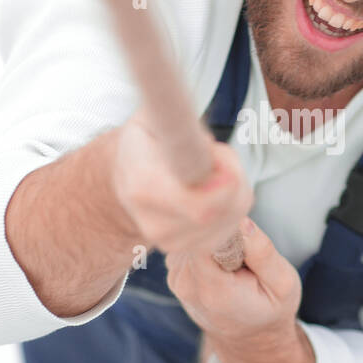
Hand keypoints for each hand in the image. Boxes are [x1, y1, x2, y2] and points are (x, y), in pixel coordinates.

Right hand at [112, 106, 252, 258]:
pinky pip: (229, 231)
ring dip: (235, 192)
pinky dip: (231, 209)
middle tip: (218, 153)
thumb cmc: (147, 139)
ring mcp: (169, 241)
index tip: (225, 161)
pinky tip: (214, 192)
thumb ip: (173, 113)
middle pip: (223, 211)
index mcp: (144, 187)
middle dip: (234, 176)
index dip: (225, 185)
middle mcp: (154, 223)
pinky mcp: (185, 250)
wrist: (127, 175)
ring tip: (211, 171)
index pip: (200, 206)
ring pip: (231, 221)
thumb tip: (193, 122)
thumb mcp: (155, 113)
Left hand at [165, 218, 314, 362]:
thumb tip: (241, 221)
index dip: (225, 226)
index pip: (206, 237)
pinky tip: (221, 262)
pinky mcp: (173, 273)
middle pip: (198, 234)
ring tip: (235, 261)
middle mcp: (187, 285)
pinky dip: (206, 246)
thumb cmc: (270, 309)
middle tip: (245, 252)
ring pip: (193, 236)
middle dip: (223, 232)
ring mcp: (176, 279)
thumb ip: (262, 252)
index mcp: (214, 290)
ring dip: (215, 239)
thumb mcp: (283, 284)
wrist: (249, 340)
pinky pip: (188, 243)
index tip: (245, 237)